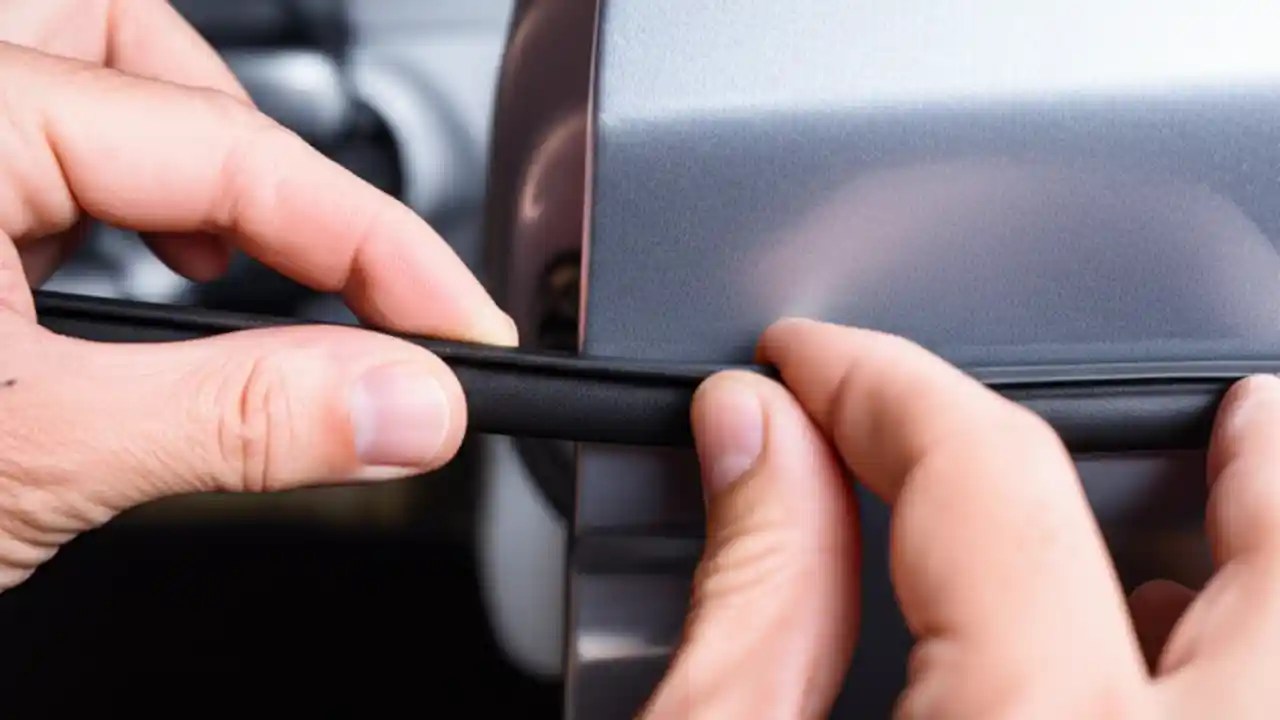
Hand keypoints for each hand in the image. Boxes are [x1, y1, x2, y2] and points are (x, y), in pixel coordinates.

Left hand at [0, 6, 515, 590]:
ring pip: (81, 78)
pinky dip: (103, 202)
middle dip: (246, 137)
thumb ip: (237, 417)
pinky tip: (115, 282)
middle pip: (136, 37)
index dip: (380, 246)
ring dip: (170, 157)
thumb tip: (407, 405)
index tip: (459, 329)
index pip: (239, 149)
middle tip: (315, 254)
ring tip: (214, 264)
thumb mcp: (34, 454)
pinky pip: (33, 154)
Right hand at [646, 318, 1273, 717]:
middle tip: (1233, 407)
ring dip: (1260, 580)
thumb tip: (756, 437)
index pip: (985, 483)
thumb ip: (749, 591)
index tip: (819, 364)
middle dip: (1251, 473)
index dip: (885, 387)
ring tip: (1238, 515)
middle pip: (1271, 581)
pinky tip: (1153, 659)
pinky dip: (1224, 686)